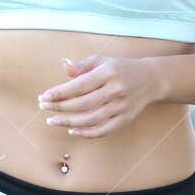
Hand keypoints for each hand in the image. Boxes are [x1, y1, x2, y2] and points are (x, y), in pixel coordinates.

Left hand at [36, 55, 158, 138]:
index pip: (79, 86)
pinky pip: (103, 130)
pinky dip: (86, 133)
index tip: (44, 96)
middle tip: (43, 107)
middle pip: (82, 104)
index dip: (59, 92)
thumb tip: (64, 65)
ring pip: (90, 119)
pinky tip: (72, 130)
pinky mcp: (125, 119)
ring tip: (52, 120)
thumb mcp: (103, 61)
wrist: (151, 79)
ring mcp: (121, 106)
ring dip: (68, 122)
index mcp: (108, 73)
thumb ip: (82, 65)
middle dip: (59, 107)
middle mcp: (116, 90)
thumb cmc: (121, 68)